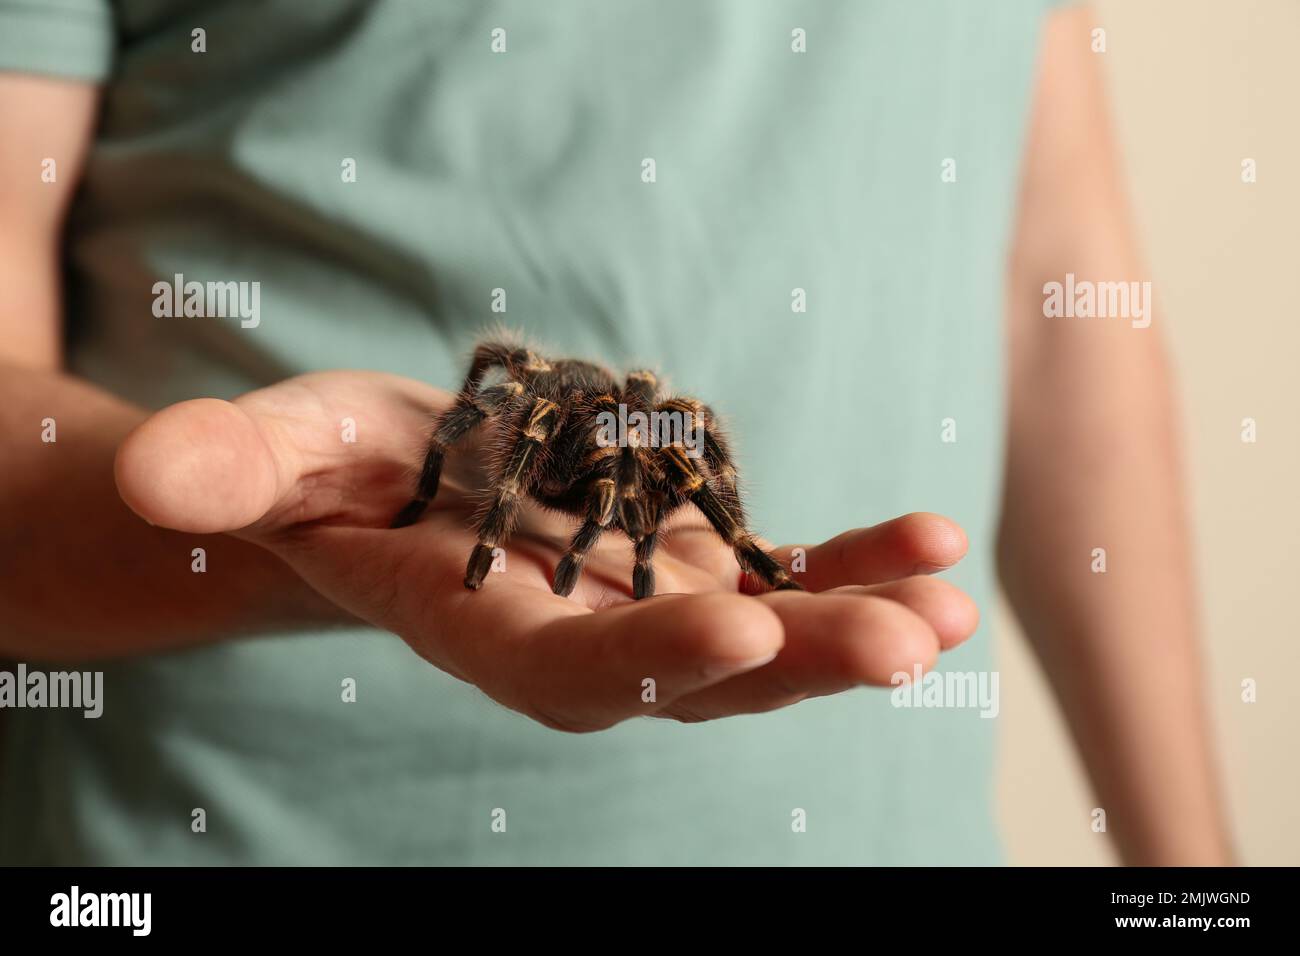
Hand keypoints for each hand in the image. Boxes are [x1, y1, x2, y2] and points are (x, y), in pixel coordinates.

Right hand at [115, 370, 978, 730]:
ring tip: (947, 606)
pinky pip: (786, 566)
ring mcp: (652, 606)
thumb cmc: (330, 472)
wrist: (399, 480)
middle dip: (798, 660)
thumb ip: (234, 468)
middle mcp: (587, 644)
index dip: (653, 655)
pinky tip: (934, 543)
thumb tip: (158, 476)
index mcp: (491, 633)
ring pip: (764, 631)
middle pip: (700, 672)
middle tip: (906, 643)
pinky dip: (855, 560)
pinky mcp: (692, 559)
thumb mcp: (281, 453)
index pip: (577, 669)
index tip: (738, 627)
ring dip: (856, 620)